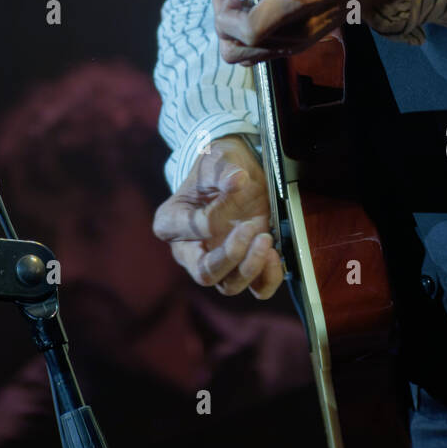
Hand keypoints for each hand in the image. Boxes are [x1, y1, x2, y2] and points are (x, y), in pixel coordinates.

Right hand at [152, 136, 282, 298]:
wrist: (236, 172)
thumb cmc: (217, 168)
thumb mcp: (217, 159)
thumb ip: (223, 170)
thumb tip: (237, 180)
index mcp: (172, 221)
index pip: (180, 231)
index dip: (204, 221)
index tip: (226, 197)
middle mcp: (191, 249)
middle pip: (204, 273)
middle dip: (230, 256)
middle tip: (249, 227)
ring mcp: (218, 260)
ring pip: (229, 285)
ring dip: (250, 267)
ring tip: (265, 238)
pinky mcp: (245, 264)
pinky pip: (256, 288)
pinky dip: (268, 277)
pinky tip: (275, 254)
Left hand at [198, 0, 409, 65]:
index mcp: (303, 0)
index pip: (249, 28)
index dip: (226, 8)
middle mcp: (299, 30)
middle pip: (234, 50)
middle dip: (222, 17)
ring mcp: (299, 42)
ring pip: (241, 55)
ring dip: (232, 24)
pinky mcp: (299, 44)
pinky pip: (257, 52)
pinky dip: (247, 30)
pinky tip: (260, 1)